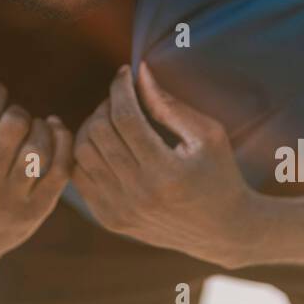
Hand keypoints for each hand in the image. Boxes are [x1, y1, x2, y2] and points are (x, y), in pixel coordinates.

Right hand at [0, 81, 72, 279]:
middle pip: (14, 126)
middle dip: (14, 109)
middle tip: (10, 114)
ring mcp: (12, 204)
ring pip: (39, 147)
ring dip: (38, 125)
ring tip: (29, 125)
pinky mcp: (34, 214)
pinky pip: (60, 171)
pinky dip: (63, 142)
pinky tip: (53, 129)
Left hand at [71, 62, 255, 267]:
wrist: (223, 231)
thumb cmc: (220, 174)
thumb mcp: (208, 135)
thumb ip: (169, 104)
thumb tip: (139, 73)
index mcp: (167, 173)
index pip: (126, 118)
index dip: (120, 88)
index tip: (125, 73)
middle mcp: (139, 195)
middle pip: (99, 133)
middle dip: (106, 104)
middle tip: (120, 97)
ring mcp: (121, 210)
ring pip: (82, 153)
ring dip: (91, 126)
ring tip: (111, 118)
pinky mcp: (111, 220)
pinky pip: (80, 176)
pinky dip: (85, 153)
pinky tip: (104, 142)